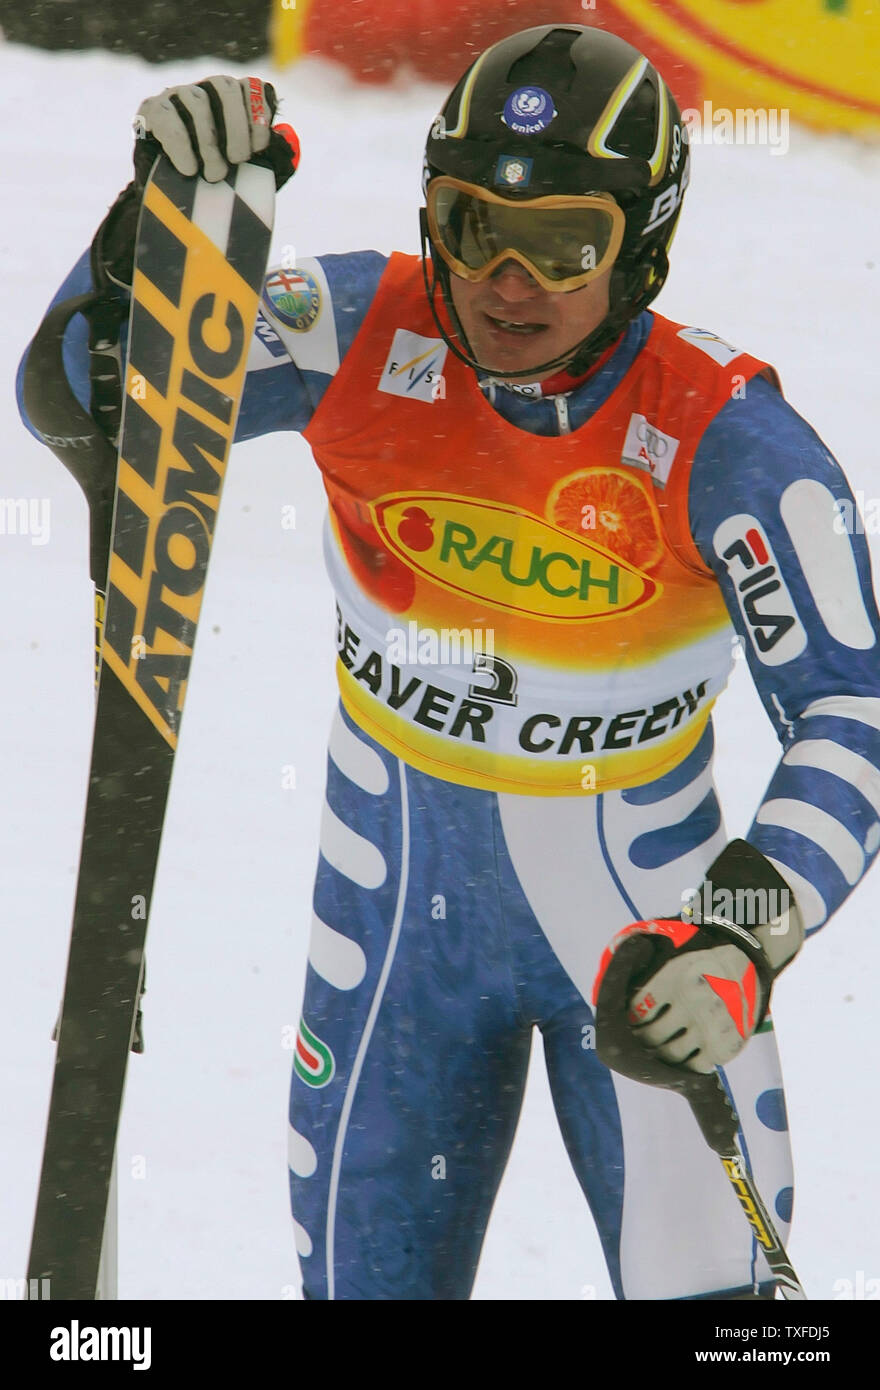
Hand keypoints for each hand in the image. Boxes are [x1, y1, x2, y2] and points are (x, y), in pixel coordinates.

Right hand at [134, 76, 296, 187]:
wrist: (175, 202)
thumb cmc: (220, 183)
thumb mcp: (253, 173)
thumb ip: (275, 156)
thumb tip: (288, 136)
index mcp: (234, 100)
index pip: (252, 86)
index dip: (258, 116)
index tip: (259, 150)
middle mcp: (207, 90)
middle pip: (225, 87)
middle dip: (236, 127)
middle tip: (237, 161)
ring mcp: (178, 97)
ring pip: (197, 102)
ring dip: (210, 142)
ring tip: (215, 175)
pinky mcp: (152, 111)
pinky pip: (168, 118)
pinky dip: (181, 146)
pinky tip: (189, 169)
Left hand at [592, 840, 801, 1087]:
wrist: (750, 960)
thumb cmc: (701, 956)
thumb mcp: (674, 944)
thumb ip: (642, 949)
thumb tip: (613, 954)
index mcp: (675, 978)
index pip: (637, 1011)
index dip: (629, 1018)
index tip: (630, 1019)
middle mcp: (693, 1003)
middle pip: (652, 1038)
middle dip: (642, 1040)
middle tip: (640, 1038)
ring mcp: (712, 1026)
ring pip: (672, 1056)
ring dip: (661, 1053)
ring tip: (659, 1047)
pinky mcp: (727, 1044)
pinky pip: (697, 1066)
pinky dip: (687, 1063)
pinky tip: (683, 1051)